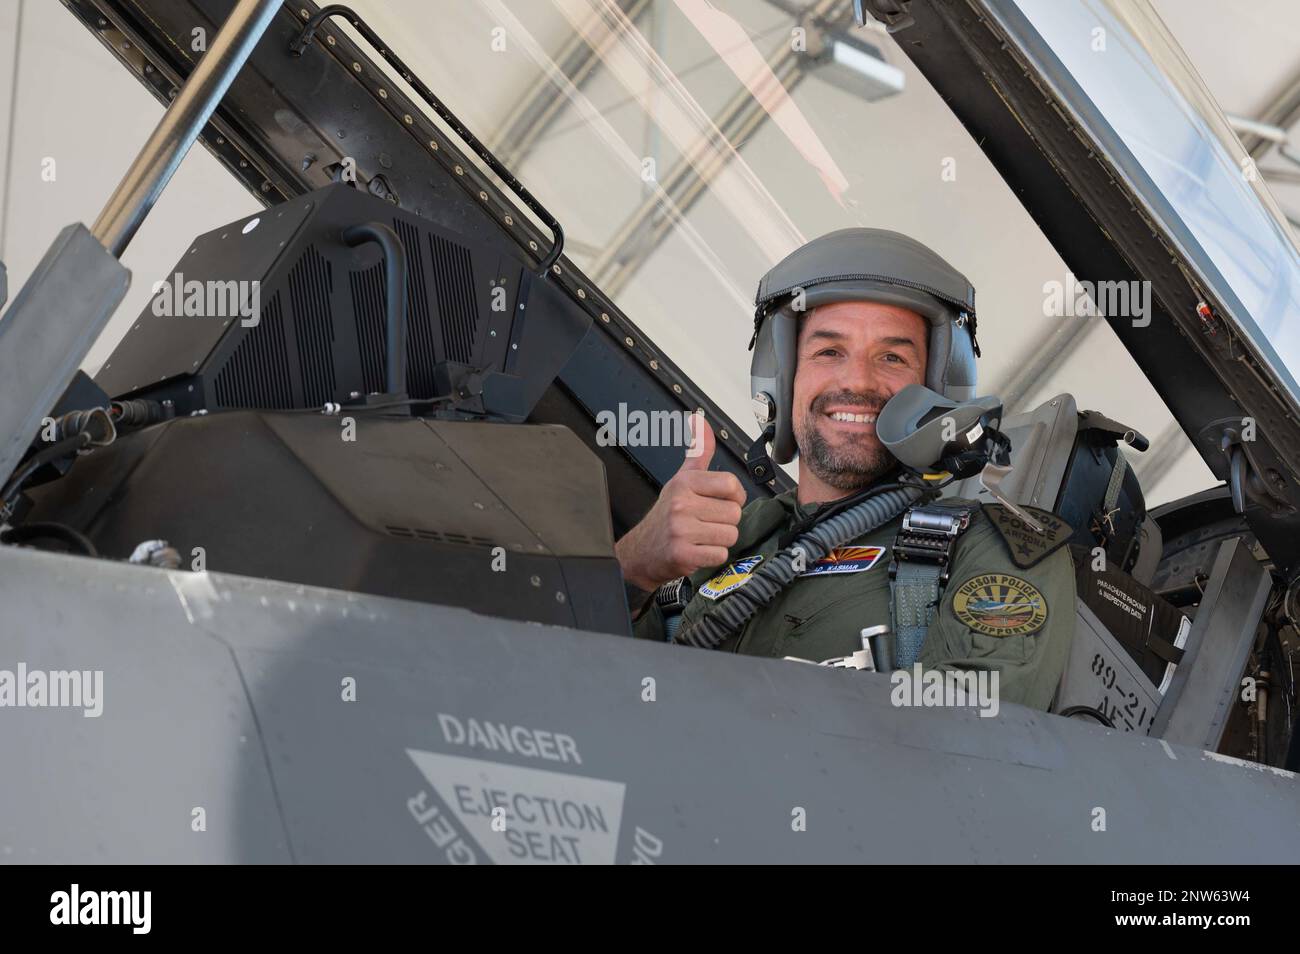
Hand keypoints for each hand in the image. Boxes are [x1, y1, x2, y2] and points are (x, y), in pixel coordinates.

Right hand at [614, 415, 746, 592]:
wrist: (641, 551)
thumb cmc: (666, 516)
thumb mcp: (681, 479)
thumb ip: (698, 450)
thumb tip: (701, 420)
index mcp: (684, 483)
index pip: (731, 485)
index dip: (733, 497)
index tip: (720, 502)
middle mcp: (681, 504)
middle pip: (734, 513)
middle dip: (724, 522)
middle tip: (705, 523)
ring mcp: (680, 529)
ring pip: (730, 535)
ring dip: (719, 540)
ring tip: (701, 537)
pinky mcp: (682, 554)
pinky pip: (719, 555)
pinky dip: (712, 556)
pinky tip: (697, 550)